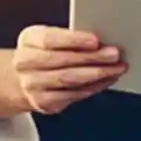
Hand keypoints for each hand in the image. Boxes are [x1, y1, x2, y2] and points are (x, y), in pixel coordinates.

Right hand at [12, 25, 127, 114]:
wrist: (23, 79)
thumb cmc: (43, 53)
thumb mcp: (49, 37)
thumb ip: (69, 38)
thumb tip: (101, 40)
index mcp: (29, 40)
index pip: (50, 39)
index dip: (73, 40)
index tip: (95, 40)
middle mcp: (26, 63)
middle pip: (62, 60)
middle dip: (92, 58)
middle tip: (114, 54)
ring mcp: (33, 86)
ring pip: (69, 80)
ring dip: (97, 74)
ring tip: (117, 68)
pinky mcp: (45, 103)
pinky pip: (74, 94)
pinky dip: (95, 86)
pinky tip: (108, 79)